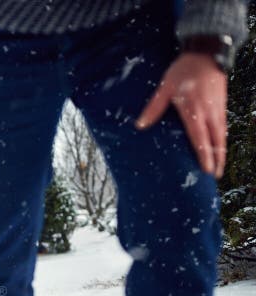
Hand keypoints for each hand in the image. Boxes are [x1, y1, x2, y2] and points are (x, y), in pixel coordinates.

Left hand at [136, 52, 227, 177]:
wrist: (206, 53)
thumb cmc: (183, 71)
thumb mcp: (165, 87)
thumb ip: (153, 108)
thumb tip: (139, 125)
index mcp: (194, 110)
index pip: (200, 138)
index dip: (204, 155)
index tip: (207, 169)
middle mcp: (209, 112)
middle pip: (215, 141)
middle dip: (217, 159)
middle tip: (216, 176)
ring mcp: (218, 109)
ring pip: (222, 135)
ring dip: (221, 152)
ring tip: (220, 167)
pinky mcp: (222, 105)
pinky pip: (223, 126)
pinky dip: (222, 139)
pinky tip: (220, 147)